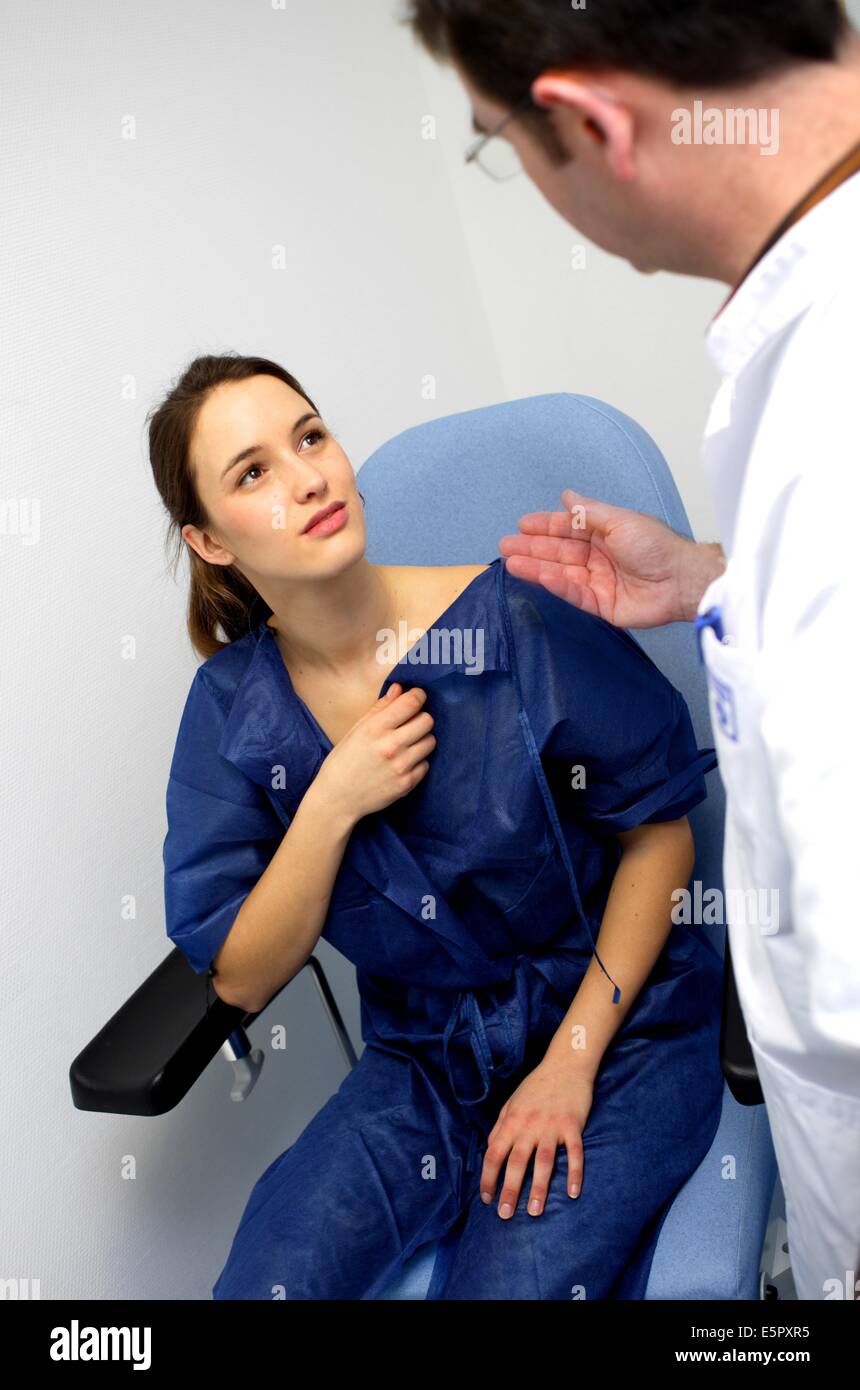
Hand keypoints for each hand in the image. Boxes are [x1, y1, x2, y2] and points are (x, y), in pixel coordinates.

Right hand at [315, 683, 435, 824]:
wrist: (337, 799)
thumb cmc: (343, 761)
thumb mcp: (355, 730)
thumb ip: (379, 708)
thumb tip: (399, 689)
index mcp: (375, 728)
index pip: (412, 703)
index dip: (418, 696)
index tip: (416, 697)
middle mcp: (391, 746)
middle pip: (427, 721)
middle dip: (420, 718)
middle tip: (410, 724)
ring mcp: (401, 766)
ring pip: (430, 741)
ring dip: (421, 739)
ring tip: (407, 744)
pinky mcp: (407, 784)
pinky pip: (426, 764)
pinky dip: (418, 761)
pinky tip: (403, 763)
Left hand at [479, 1057, 594, 1218]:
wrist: (565, 1065)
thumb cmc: (536, 1086)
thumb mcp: (511, 1103)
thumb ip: (501, 1126)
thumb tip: (490, 1150)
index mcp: (511, 1121)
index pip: (494, 1153)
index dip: (488, 1177)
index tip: (486, 1198)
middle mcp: (529, 1125)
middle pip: (516, 1162)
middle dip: (509, 1190)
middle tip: (505, 1215)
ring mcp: (552, 1126)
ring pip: (544, 1161)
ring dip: (539, 1187)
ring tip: (535, 1211)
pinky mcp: (572, 1126)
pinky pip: (574, 1153)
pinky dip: (574, 1173)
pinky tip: (572, 1193)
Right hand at [499, 488, 721, 627]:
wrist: (680, 580)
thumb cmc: (657, 546)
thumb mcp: (621, 521)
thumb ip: (591, 512)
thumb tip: (567, 495)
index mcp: (603, 535)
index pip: (567, 530)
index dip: (545, 526)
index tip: (522, 524)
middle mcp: (597, 558)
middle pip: (559, 552)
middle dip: (532, 548)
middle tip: (505, 545)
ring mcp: (597, 582)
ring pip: (560, 573)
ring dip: (536, 567)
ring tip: (511, 561)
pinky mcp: (600, 605)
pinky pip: (573, 593)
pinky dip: (556, 584)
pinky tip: (540, 575)